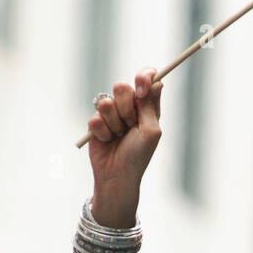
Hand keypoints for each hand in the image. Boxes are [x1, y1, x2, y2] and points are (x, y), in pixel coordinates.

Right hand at [86, 67, 163, 224]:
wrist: (118, 175)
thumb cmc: (138, 156)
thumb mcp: (151, 131)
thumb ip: (150, 106)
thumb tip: (157, 82)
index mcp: (147, 107)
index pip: (146, 80)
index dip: (143, 77)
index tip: (141, 89)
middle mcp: (129, 108)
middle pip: (122, 87)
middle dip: (125, 107)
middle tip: (130, 124)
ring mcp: (111, 114)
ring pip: (106, 101)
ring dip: (114, 122)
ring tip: (118, 136)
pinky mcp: (96, 123)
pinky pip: (95, 117)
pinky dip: (103, 131)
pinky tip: (107, 141)